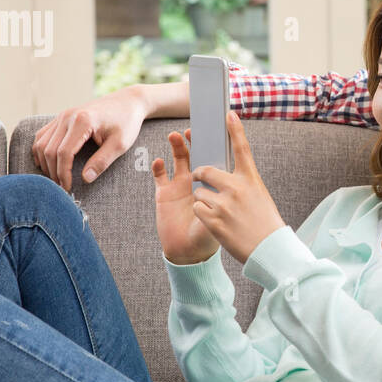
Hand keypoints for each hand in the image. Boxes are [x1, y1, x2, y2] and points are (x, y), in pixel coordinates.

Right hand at [32, 85, 145, 192]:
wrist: (127, 102)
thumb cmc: (126, 123)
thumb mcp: (120, 144)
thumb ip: (102, 161)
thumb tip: (85, 179)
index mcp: (83, 121)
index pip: (64, 152)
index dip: (63, 173)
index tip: (68, 188)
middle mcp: (67, 116)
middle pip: (49, 149)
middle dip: (53, 172)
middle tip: (62, 188)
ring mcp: (62, 115)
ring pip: (41, 143)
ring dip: (45, 163)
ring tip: (56, 178)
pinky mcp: (61, 117)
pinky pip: (42, 135)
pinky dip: (41, 151)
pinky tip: (48, 164)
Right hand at [151, 128, 219, 265]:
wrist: (189, 253)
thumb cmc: (208, 237)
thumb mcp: (219, 220)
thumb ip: (219, 206)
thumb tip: (222, 192)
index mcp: (215, 184)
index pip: (218, 158)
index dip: (217, 144)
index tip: (218, 127)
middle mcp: (198, 180)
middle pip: (197, 153)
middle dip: (195, 140)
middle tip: (193, 130)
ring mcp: (180, 185)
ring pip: (179, 159)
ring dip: (177, 146)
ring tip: (176, 136)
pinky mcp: (164, 193)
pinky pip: (160, 175)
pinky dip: (158, 167)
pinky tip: (160, 162)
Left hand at [188, 112, 285, 264]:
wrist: (270, 249)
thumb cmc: (266, 222)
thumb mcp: (260, 196)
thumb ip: (243, 183)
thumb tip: (224, 174)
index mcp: (251, 180)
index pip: (242, 149)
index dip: (235, 130)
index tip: (228, 114)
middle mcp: (237, 188)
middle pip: (206, 170)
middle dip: (199, 173)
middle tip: (200, 178)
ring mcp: (224, 205)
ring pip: (199, 191)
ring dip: (203, 199)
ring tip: (218, 211)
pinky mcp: (214, 221)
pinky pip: (197, 208)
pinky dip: (201, 213)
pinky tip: (214, 221)